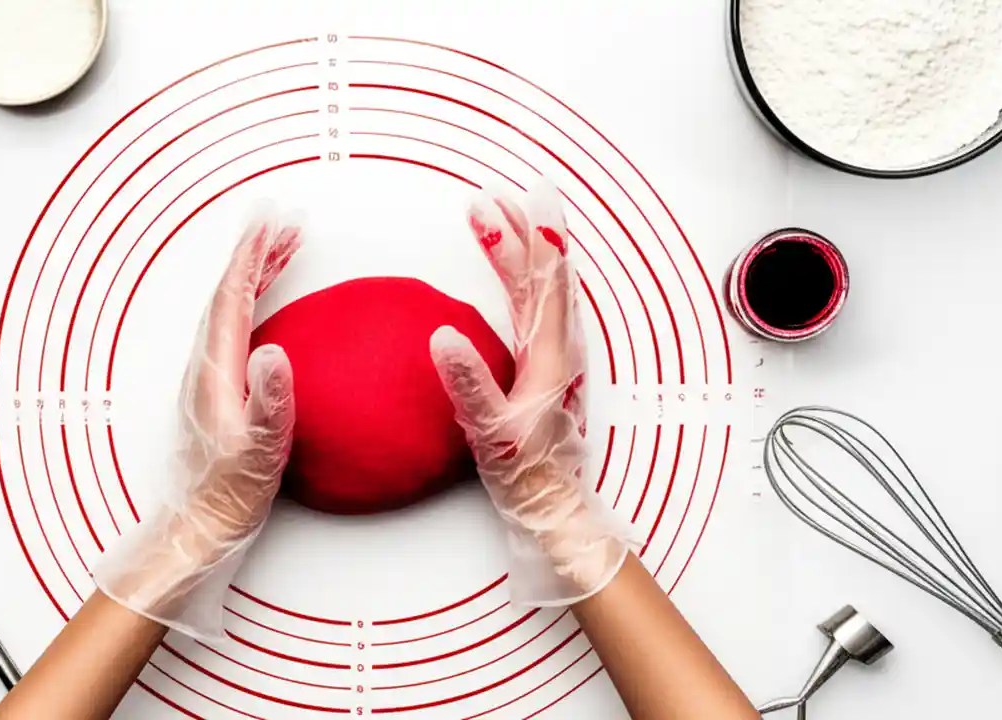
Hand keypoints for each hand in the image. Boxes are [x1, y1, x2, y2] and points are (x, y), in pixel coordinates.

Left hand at [94, 217, 299, 639]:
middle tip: (282, 223)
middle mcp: (207, 368)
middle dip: (255, 253)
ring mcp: (212, 378)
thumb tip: (275, 352)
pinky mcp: (221, 390)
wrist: (200, 527)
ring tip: (283, 249)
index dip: (251, 257)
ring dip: (255, 274)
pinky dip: (254, 303)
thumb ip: (269, 404)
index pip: (232, 299)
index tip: (271, 223)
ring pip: (232, 308)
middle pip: (229, 294)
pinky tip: (272, 305)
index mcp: (215, 373)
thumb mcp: (258, 454)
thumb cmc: (228, 496)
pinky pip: (237, 328)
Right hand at [431, 186, 631, 604]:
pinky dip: (529, 276)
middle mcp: (559, 348)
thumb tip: (442, 338)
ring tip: (506, 217)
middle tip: (493, 196)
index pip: (536, 281)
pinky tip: (518, 273)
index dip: (514, 240)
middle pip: (544, 273)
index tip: (487, 207)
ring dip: (526, 248)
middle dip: (520, 229)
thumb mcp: (490, 432)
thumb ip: (469, 383)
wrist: (553, 505)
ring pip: (545, 286)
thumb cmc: (526, 474)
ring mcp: (555, 355)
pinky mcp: (546, 367)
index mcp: (549, 355)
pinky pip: (541, 305)